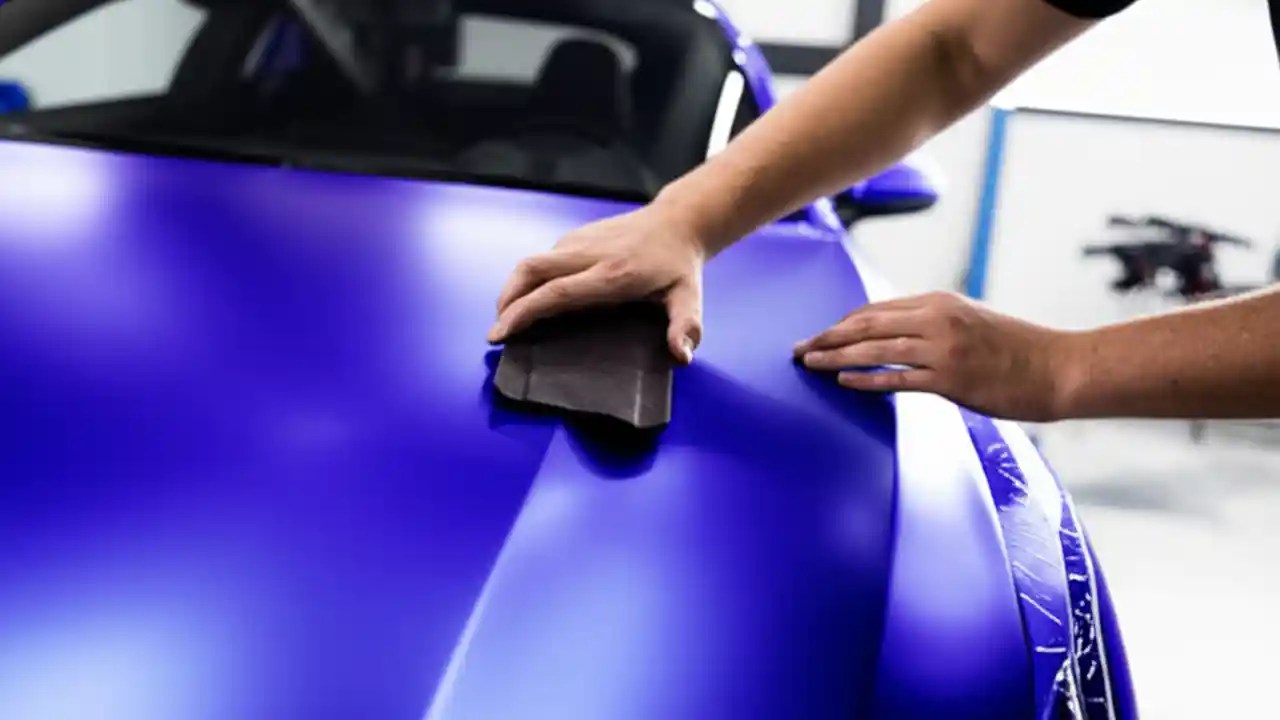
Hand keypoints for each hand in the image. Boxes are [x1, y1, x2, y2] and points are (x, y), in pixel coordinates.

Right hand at [489, 202, 708, 363]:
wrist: (678, 222)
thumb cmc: (680, 266)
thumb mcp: (689, 298)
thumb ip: (685, 326)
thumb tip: (681, 355)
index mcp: (612, 275)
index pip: (557, 292)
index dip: (524, 311)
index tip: (501, 332)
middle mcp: (589, 254)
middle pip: (532, 270)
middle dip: (506, 300)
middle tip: (496, 331)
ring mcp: (580, 241)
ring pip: (532, 262)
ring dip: (512, 289)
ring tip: (506, 318)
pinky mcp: (577, 236)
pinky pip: (543, 258)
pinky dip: (527, 279)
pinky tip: (528, 298)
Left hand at [793, 292, 1076, 421]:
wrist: (1059, 368)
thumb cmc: (1018, 350)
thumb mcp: (973, 323)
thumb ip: (935, 325)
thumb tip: (900, 337)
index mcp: (940, 303)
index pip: (877, 310)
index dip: (843, 323)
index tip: (819, 334)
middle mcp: (937, 319)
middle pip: (867, 324)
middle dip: (827, 336)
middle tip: (798, 348)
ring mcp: (943, 348)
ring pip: (875, 349)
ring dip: (835, 356)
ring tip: (808, 363)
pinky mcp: (951, 379)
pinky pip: (898, 378)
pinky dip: (867, 379)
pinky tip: (843, 381)